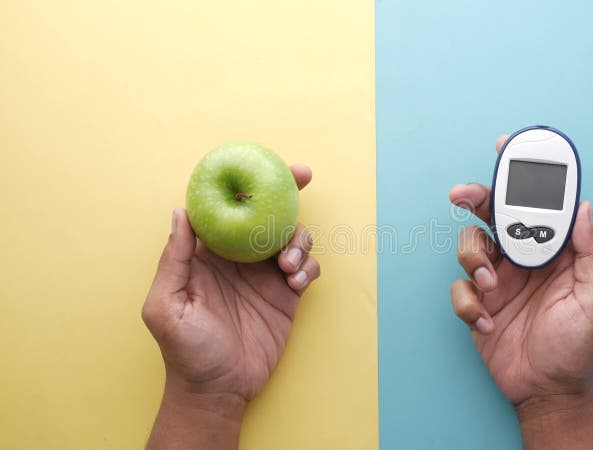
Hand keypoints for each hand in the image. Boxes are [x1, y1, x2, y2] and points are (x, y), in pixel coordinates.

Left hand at [142, 164, 318, 449]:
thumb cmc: (184, 349)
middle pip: (266, 213)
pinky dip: (308, 268)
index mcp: (209, 253)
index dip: (243, 183)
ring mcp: (265, 275)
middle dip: (286, 191)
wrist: (218, 389)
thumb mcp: (166, 305)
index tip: (260, 164)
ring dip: (297, 241)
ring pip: (291, 236)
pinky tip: (295, 284)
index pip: (226, 208)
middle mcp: (239, 258)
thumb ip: (174, 259)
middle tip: (303, 177)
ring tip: (287, 268)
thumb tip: (180, 211)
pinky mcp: (287, 294)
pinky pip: (307, 267)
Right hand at [449, 136, 592, 448]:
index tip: (508, 150)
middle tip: (461, 194)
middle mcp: (524, 259)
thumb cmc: (579, 346)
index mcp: (555, 252)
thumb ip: (592, 253)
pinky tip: (488, 322)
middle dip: (476, 198)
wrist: (549, 390)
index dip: (524, 176)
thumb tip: (585, 209)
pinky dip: (467, 303)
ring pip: (470, 245)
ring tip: (490, 286)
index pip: (540, 205)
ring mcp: (498, 280)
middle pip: (494, 215)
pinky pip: (458, 289)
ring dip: (473, 260)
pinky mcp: (478, 303)